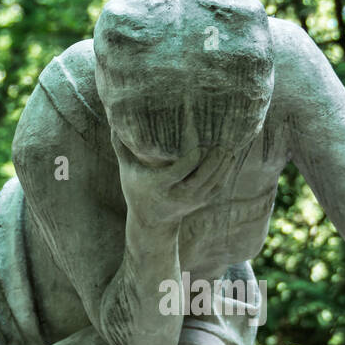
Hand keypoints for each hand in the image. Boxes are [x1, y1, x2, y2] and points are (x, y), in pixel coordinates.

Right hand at [113, 129, 236, 228]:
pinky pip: (219, 186)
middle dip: (214, 158)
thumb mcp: (127, 170)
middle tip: (222, 139)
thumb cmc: (137, 190)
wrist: (151, 223)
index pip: (183, 168)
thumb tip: (114, 121)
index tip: (197, 133)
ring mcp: (193, 200)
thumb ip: (121, 146)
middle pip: (203, 176)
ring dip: (224, 163)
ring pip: (214, 181)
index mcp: (161, 185)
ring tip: (229, 143)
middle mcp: (180, 194)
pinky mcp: (202, 201)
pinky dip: (226, 172)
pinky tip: (230, 157)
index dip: (193, 151)